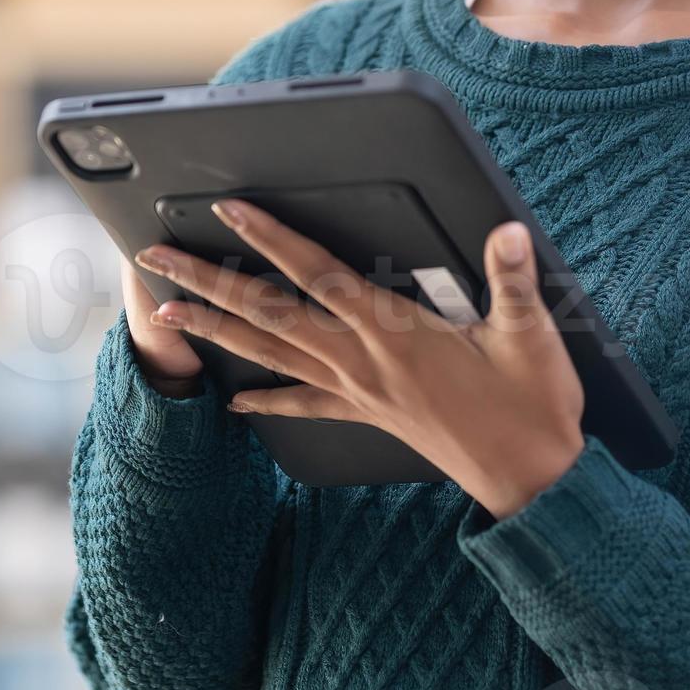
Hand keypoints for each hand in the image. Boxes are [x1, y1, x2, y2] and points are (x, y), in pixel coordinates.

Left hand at [134, 202, 585, 519]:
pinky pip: (302, 404)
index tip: (230, 210)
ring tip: (169, 313)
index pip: (319, 274)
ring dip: (217, 329)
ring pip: (272, 352)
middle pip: (270, 312)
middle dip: (209, 282)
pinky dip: (265, 399)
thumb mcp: (531, 335)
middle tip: (157, 260)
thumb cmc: (533, 405)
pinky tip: (234, 400)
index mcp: (395, 332)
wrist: (532, 479)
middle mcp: (364, 360)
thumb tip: (507, 230)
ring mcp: (359, 390)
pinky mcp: (368, 415)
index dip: (273, 238)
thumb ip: (515, 278)